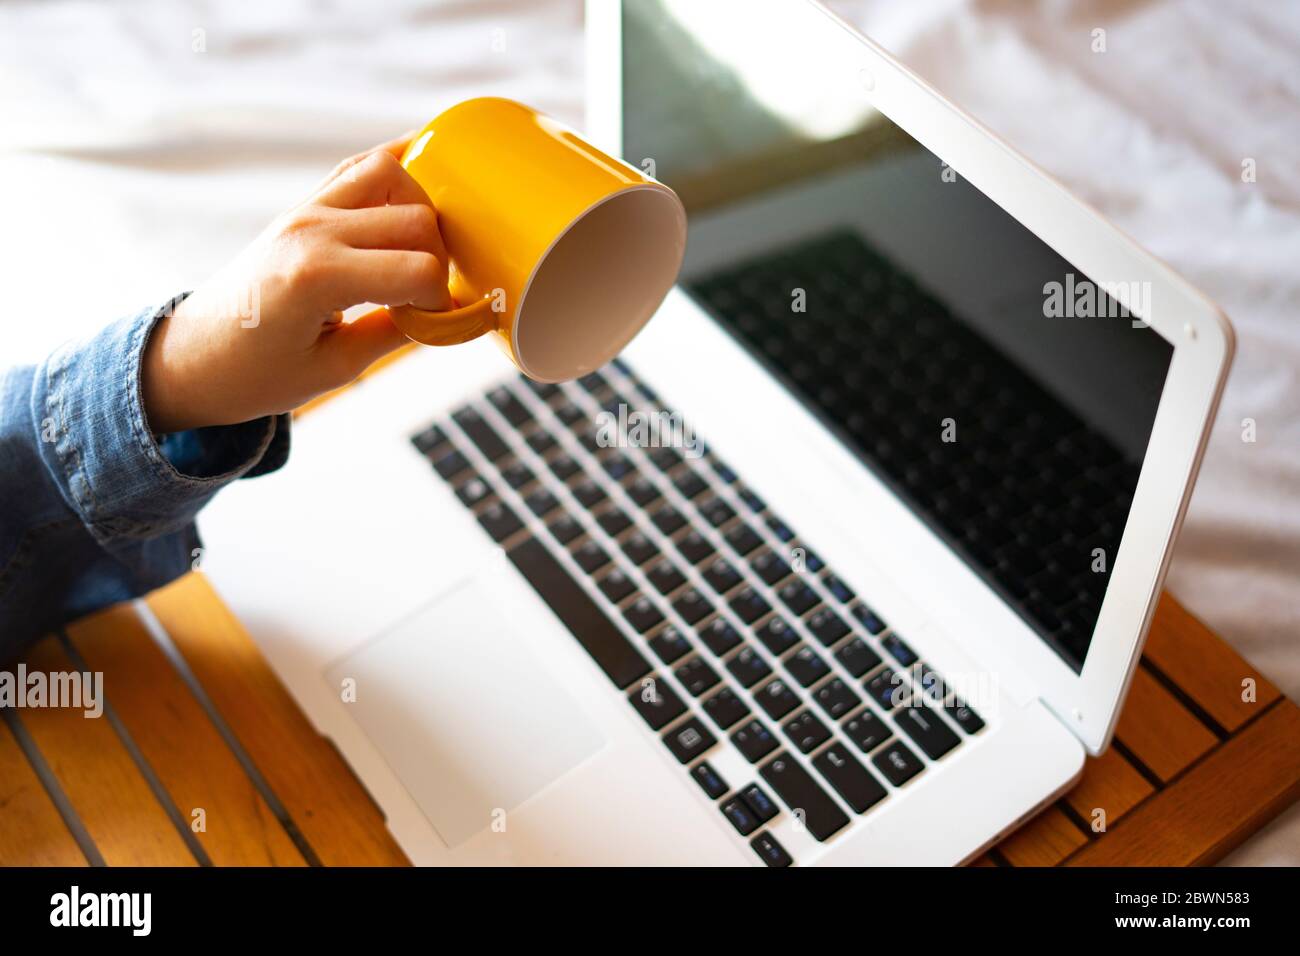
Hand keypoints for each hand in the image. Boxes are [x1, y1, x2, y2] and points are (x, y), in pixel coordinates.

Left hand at [142, 134, 451, 433]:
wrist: (194, 357)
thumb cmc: (254, 373)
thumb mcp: (334, 369)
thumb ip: (395, 333)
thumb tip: (448, 316)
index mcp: (317, 276)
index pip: (418, 269)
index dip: (441, 301)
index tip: (432, 324)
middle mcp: (311, 230)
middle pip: (415, 218)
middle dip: (439, 259)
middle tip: (427, 297)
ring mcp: (305, 210)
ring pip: (390, 172)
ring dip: (419, 208)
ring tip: (418, 252)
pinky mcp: (302, 206)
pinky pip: (356, 168)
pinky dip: (392, 170)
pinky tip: (417, 183)